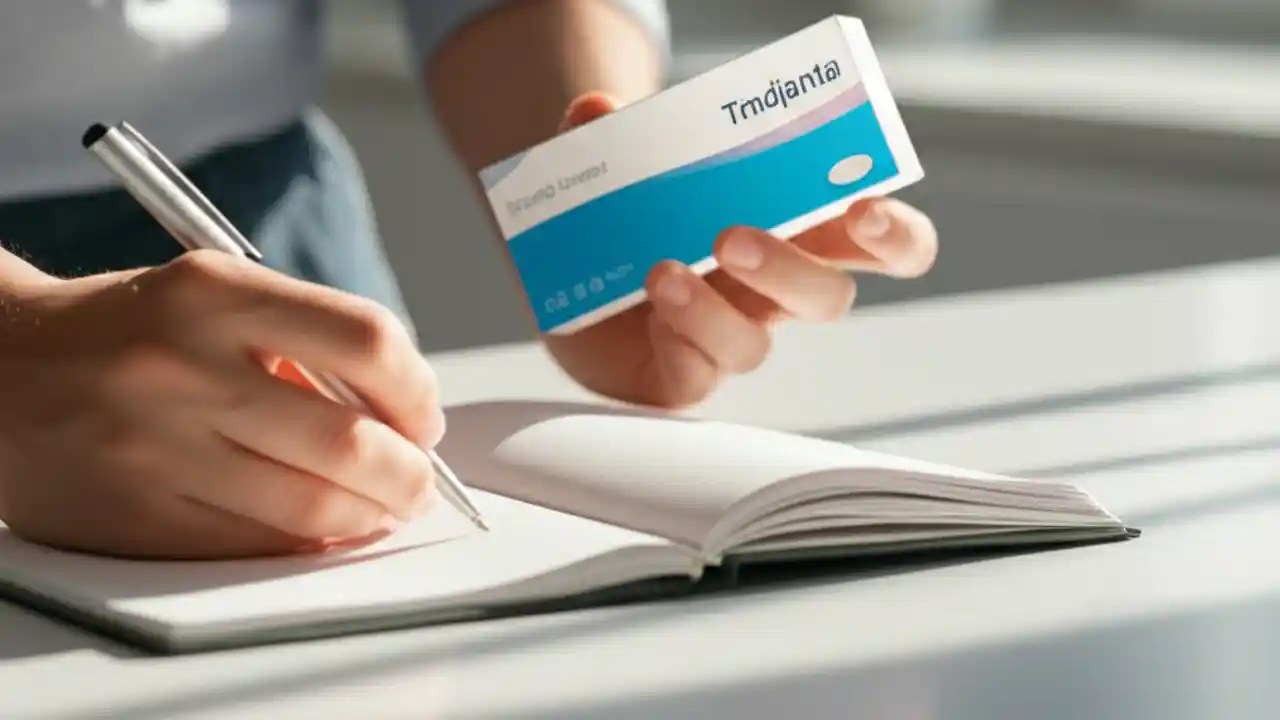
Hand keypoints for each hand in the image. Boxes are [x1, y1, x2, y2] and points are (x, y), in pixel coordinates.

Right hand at [0, 250, 441, 558]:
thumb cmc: (126, 330)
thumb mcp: (210, 294)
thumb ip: (303, 342)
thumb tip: (401, 415)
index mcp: (213, 294)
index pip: (367, 340)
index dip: (417, 389)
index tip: (422, 415)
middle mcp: (184, 368)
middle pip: (351, 442)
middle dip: (409, 474)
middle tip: (420, 480)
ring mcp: (157, 449)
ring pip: (311, 508)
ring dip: (371, 515)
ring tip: (384, 507)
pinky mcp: (136, 516)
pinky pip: (255, 547)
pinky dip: (309, 543)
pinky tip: (324, 528)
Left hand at [542, 93, 939, 407]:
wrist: (576, 274)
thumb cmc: (636, 211)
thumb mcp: (631, 159)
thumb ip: (617, 131)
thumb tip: (596, 109)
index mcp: (796, 230)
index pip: (882, 243)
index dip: (895, 236)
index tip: (867, 211)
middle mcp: (774, 291)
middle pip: (826, 297)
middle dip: (788, 268)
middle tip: (733, 237)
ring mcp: (730, 336)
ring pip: (754, 345)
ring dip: (712, 310)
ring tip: (664, 272)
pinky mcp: (683, 375)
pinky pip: (696, 377)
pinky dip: (675, 343)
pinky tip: (648, 318)